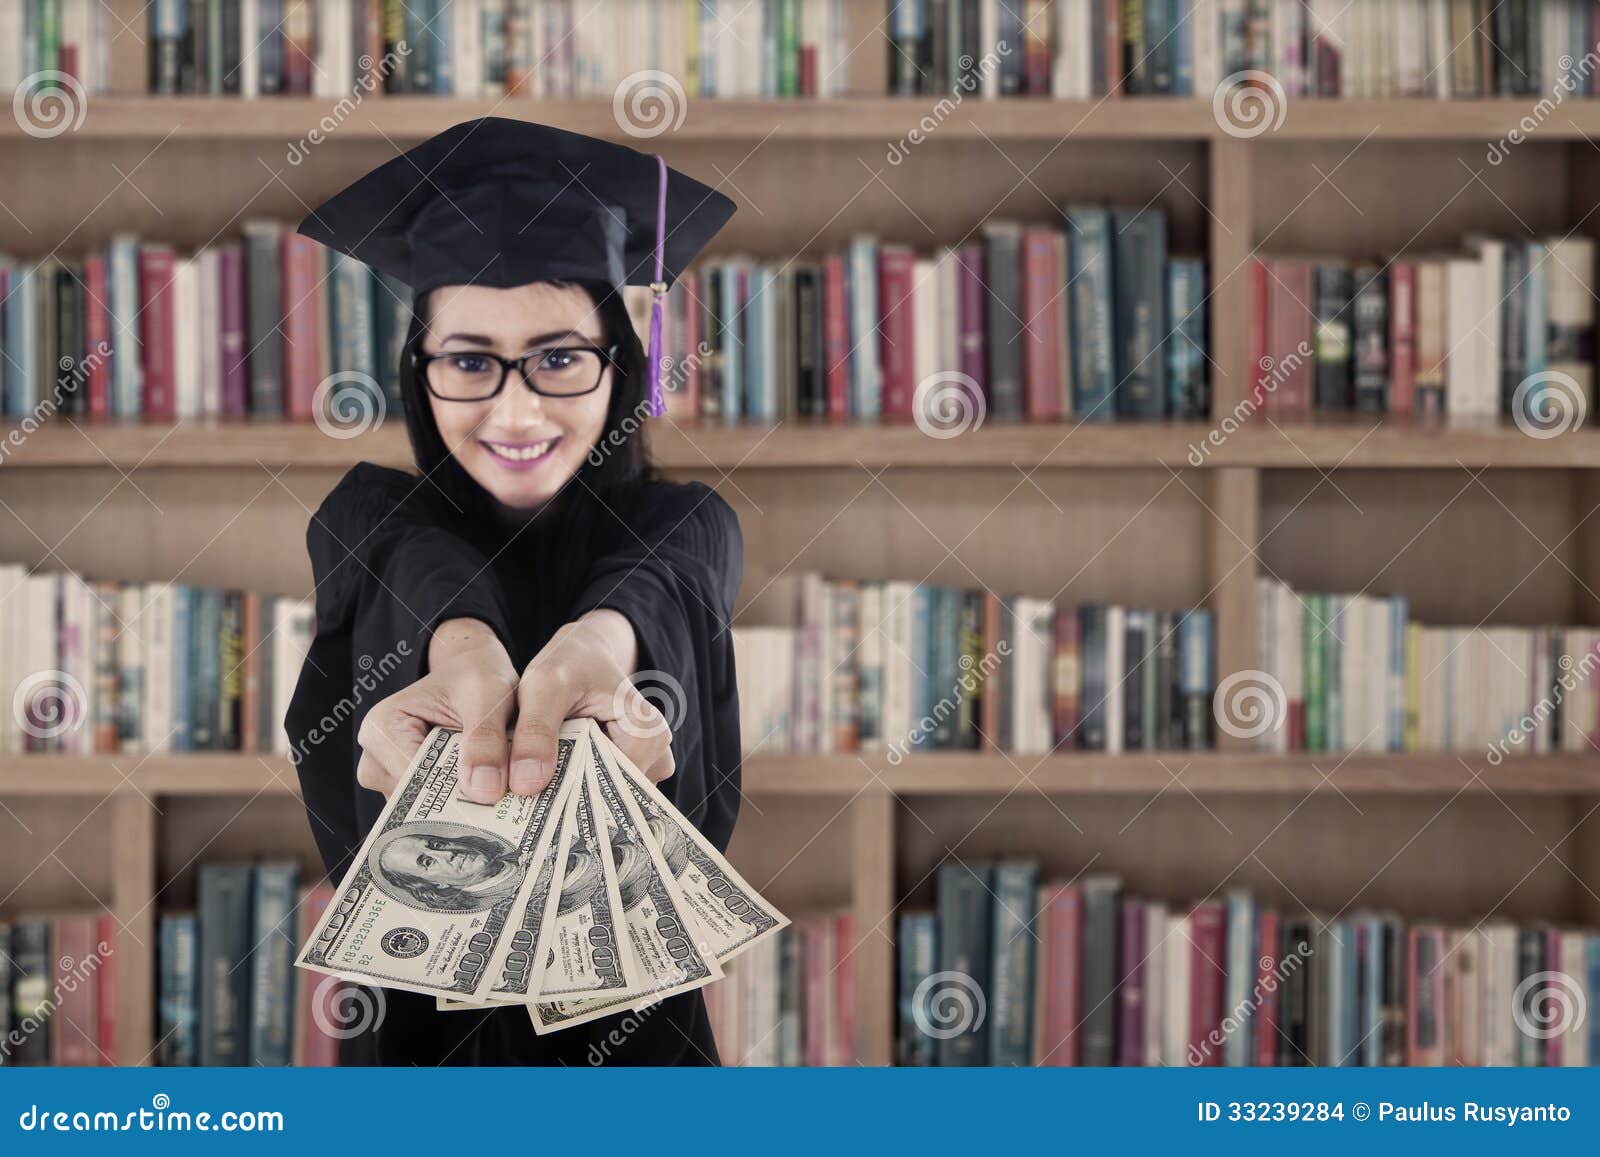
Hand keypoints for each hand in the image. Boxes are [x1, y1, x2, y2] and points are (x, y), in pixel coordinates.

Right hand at [354, 618, 518, 799]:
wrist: (475, 672)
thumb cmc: (476, 675)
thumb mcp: (489, 694)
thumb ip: (486, 737)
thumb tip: (484, 791)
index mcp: (383, 728)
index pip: (415, 783)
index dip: (455, 799)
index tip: (495, 807)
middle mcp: (377, 758)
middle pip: (417, 803)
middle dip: (461, 806)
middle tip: (504, 805)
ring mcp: (391, 777)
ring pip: (427, 811)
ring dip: (464, 807)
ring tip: (500, 793)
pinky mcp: (411, 787)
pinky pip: (435, 808)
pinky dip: (464, 803)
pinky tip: (490, 793)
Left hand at [504, 609, 675, 797]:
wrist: (583, 655)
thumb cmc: (570, 663)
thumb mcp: (546, 685)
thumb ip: (536, 730)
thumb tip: (526, 786)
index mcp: (647, 734)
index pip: (613, 789)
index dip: (569, 799)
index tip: (528, 808)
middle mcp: (654, 757)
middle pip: (609, 799)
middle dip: (565, 803)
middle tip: (521, 806)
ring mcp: (640, 769)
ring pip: (600, 801)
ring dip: (564, 799)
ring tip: (528, 795)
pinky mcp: (621, 775)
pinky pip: (594, 794)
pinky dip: (567, 791)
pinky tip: (541, 785)